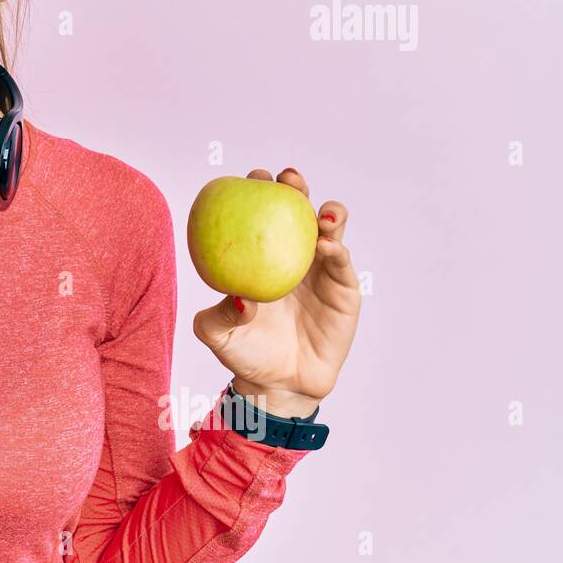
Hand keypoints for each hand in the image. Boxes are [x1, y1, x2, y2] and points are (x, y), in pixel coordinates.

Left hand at [191, 167, 360, 418]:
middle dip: (294, 187)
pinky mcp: (344, 290)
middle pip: (297, 210)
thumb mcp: (218, 334)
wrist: (277, 384)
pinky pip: (343, 264)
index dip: (257, 191)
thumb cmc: (243, 352)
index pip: (259, 213)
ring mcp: (321, 269)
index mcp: (260, 254)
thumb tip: (237, 297)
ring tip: (319, 213)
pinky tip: (327, 246)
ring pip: (331, 229)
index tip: (251, 179)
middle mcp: (292, 254)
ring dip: (328, 213)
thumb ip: (218, 316)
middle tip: (286, 181)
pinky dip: (338, 250)